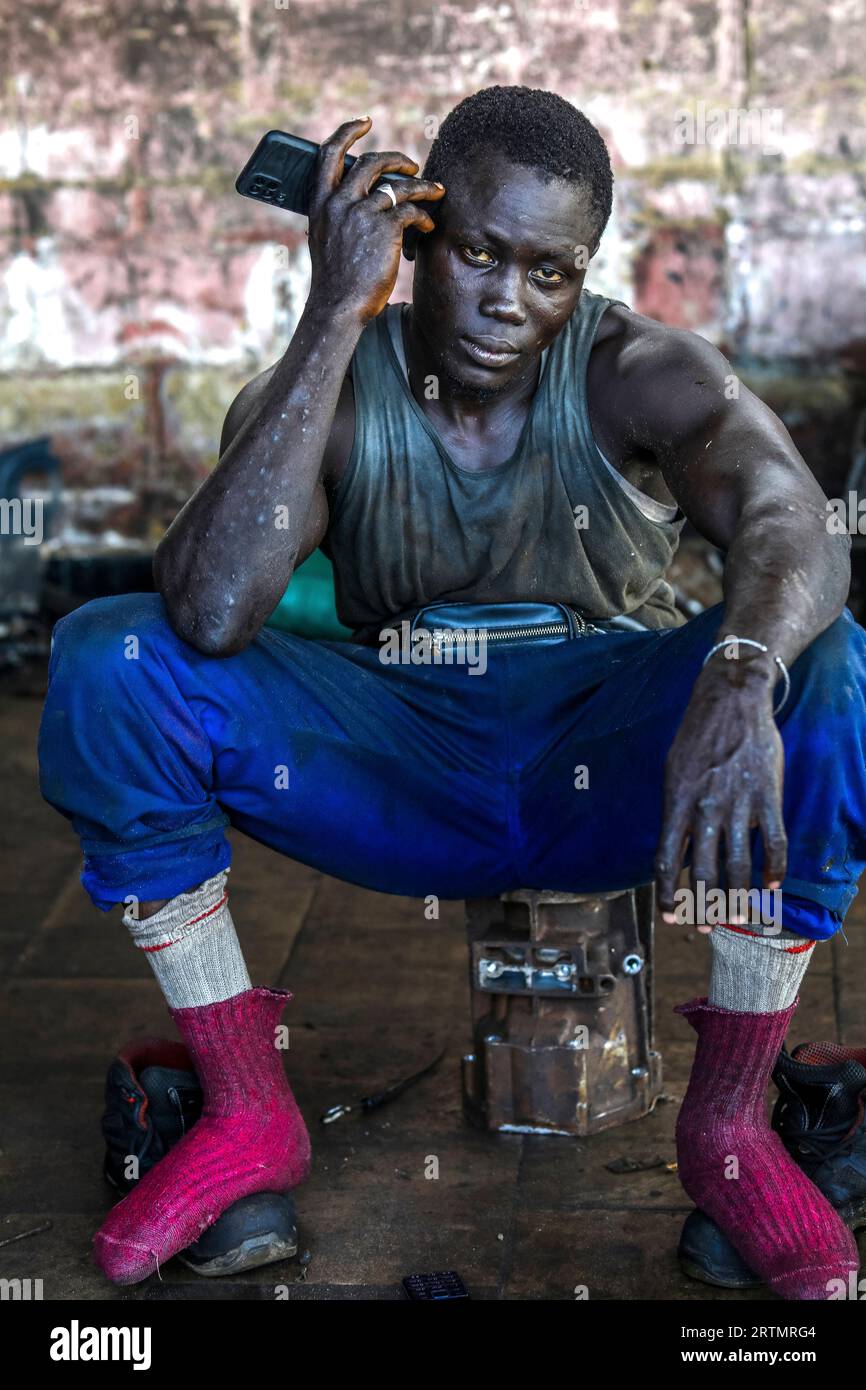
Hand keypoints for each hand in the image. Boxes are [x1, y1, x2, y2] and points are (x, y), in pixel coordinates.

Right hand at [306, 117, 444, 324]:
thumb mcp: (325, 238)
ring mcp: (362, 213)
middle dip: (397, 159)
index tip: (365, 122)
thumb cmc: (334, 280)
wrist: (338, 307)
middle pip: (371, 163)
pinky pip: (411, 211)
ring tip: (436, 191)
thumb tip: (359, 196)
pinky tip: (428, 227)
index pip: (329, 153)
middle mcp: (339, 202)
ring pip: (398, 185)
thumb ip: (337, 213)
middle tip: (412, 165)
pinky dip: (424, 217)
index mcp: (319, 202)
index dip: (348, 132)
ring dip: (422, 186)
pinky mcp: (385, 228)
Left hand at [654, 657, 786, 930]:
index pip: (666, 862)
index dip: (667, 896)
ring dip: (737, 899)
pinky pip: (774, 844)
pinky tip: (772, 886)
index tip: (669, 918)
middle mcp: (705, 809)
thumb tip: (676, 849)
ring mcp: (738, 805)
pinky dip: (774, 870)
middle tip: (706, 927)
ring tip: (736, 916)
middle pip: (704, 874)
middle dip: (703, 908)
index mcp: (676, 803)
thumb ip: (675, 811)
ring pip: (739, 867)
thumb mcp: (672, 771)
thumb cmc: (697, 736)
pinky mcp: (767, 798)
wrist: (731, 701)